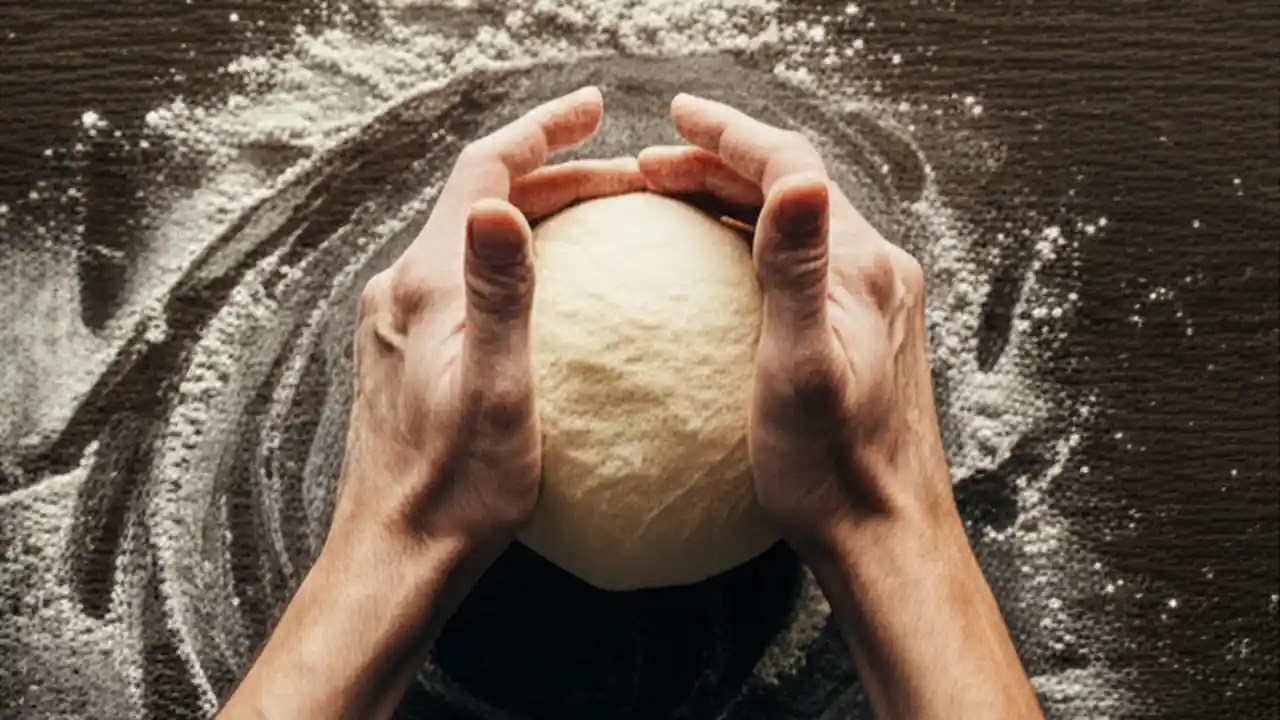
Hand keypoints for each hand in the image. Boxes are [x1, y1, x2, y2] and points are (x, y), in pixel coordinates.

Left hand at [334, 86, 644, 563]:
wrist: (397, 550)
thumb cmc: (458, 488)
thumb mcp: (496, 392)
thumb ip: (498, 295)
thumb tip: (497, 206)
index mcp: (425, 286)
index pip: (484, 173)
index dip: (541, 129)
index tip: (594, 107)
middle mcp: (403, 290)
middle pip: (481, 199)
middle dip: (554, 170)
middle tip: (628, 173)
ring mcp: (400, 319)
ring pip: (473, 235)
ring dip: (537, 210)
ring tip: (605, 214)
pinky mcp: (407, 348)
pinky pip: (466, 276)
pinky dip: (517, 254)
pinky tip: (556, 282)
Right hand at [639, 95, 1039, 718]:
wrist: (883, 531)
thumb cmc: (831, 468)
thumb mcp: (801, 369)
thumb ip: (797, 269)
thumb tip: (798, 178)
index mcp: (860, 267)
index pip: (791, 166)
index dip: (729, 133)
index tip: (676, 115)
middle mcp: (876, 270)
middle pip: (792, 186)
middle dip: (719, 162)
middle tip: (649, 167)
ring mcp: (873, 299)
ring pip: (794, 220)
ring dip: (732, 199)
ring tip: (669, 199)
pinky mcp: (863, 329)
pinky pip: (799, 259)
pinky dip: (749, 240)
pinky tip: (712, 264)